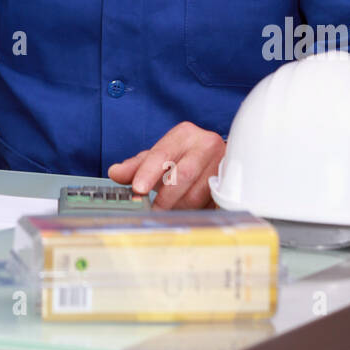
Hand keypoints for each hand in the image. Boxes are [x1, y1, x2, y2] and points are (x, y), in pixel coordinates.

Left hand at [107, 121, 225, 209]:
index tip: (138, 189)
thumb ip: (136, 166)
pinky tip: (186, 215)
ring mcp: (223, 162)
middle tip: (152, 212)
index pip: (162, 153)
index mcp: (185, 134)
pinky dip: (197, 212)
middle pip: (182, 174)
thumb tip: (115, 173)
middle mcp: (207, 143)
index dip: (148, 171)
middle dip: (165, 197)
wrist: (217, 159)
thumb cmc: (183, 158)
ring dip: (180, 208)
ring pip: (198, 192)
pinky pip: (213, 203)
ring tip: (168, 214)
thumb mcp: (158, 157)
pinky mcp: (233, 182)